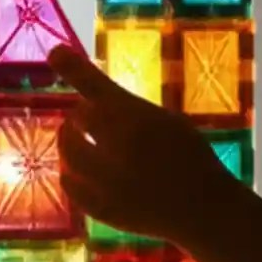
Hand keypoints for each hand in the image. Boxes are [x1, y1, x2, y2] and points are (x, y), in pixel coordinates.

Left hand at [50, 45, 244, 242]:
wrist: (204, 208)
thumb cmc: (192, 158)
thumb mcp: (169, 122)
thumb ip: (130, 109)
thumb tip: (92, 99)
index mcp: (138, 120)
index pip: (96, 87)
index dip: (73, 67)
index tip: (57, 53)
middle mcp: (118, 147)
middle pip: (75, 121)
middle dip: (79, 118)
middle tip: (88, 120)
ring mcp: (107, 181)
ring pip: (67, 155)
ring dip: (70, 144)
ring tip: (81, 143)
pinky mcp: (101, 208)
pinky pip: (70, 187)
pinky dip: (71, 175)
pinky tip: (81, 173)